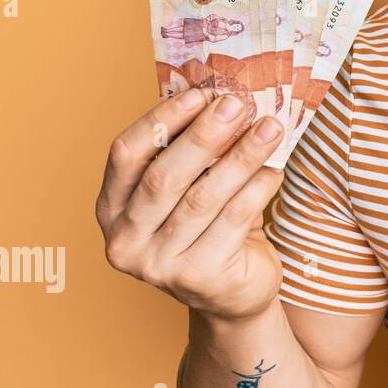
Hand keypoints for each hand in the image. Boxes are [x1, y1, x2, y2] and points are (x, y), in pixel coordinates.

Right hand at [95, 87, 286, 321]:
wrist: (234, 293)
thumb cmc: (210, 227)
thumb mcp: (190, 187)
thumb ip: (191, 150)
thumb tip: (219, 94)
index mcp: (112, 207)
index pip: (125, 155)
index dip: (161, 120)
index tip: (199, 94)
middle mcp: (125, 239)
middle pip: (164, 177)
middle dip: (204, 136)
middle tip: (237, 104)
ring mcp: (159, 264)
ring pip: (203, 199)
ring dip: (241, 157)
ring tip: (270, 128)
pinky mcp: (199, 278)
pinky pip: (234, 221)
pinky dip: (257, 190)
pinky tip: (275, 169)